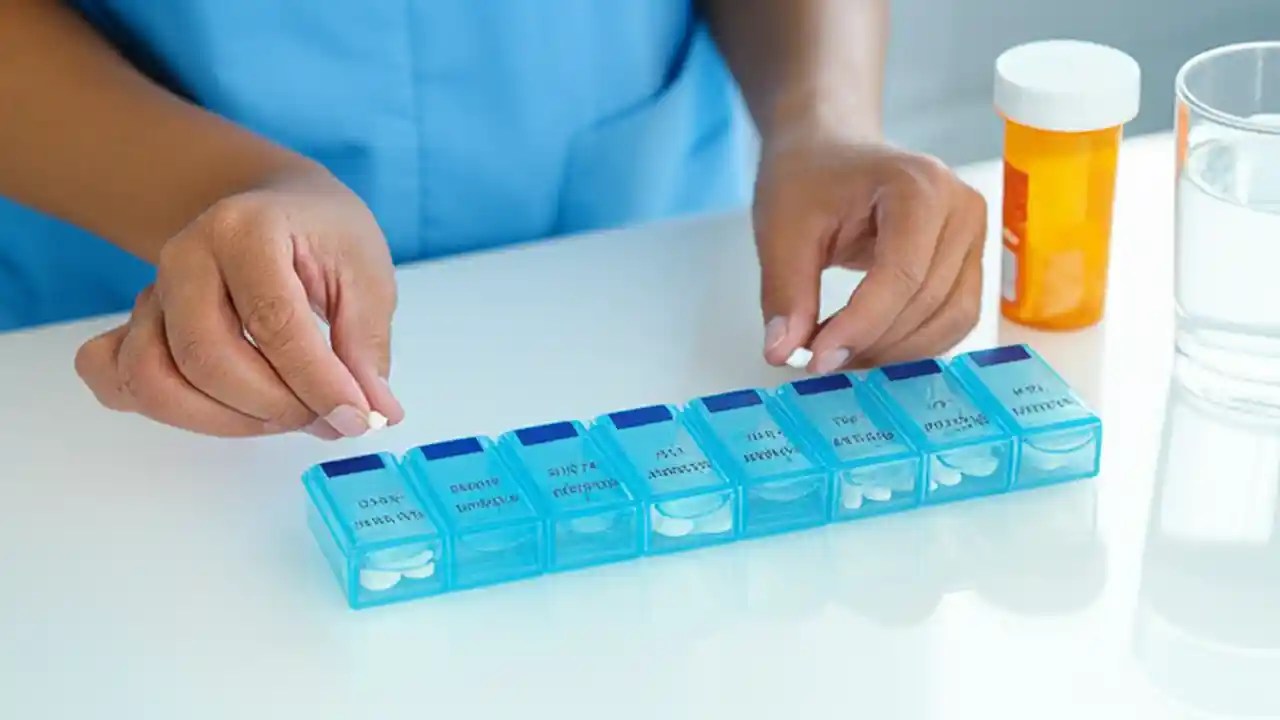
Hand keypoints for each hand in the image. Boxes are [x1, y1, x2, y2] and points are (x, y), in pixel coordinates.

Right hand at [75, 173, 403, 437]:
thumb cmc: (321, 234)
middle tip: (327, 419)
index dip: (317, 382)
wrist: (274, 206)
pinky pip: (114, 379)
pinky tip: (221, 409)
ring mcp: (150, 293)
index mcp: (245, 229)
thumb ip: (366, 343)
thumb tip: (373, 412)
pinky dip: (161, 409)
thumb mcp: (366, 271)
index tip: (357, 417)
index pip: (272, 322)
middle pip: (207, 358)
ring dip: (226, 420)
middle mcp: (184, 257)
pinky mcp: (135, 326)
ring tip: (287, 416)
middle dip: (275, 406)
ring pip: (156, 380)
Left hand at [754, 135, 987, 371]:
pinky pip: (953, 319)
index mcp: (919, 185)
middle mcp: (961, 207)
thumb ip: (785, 292)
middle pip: (927, 301)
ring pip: (949, 320)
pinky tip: (866, 344)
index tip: (817, 360)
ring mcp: (973, 234)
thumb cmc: (808, 176)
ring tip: (838, 351)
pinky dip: (911, 344)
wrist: (828, 149)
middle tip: (817, 360)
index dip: (861, 326)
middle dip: (871, 342)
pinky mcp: (970, 260)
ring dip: (894, 351)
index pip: (901, 274)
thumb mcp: (780, 229)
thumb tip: (781, 353)